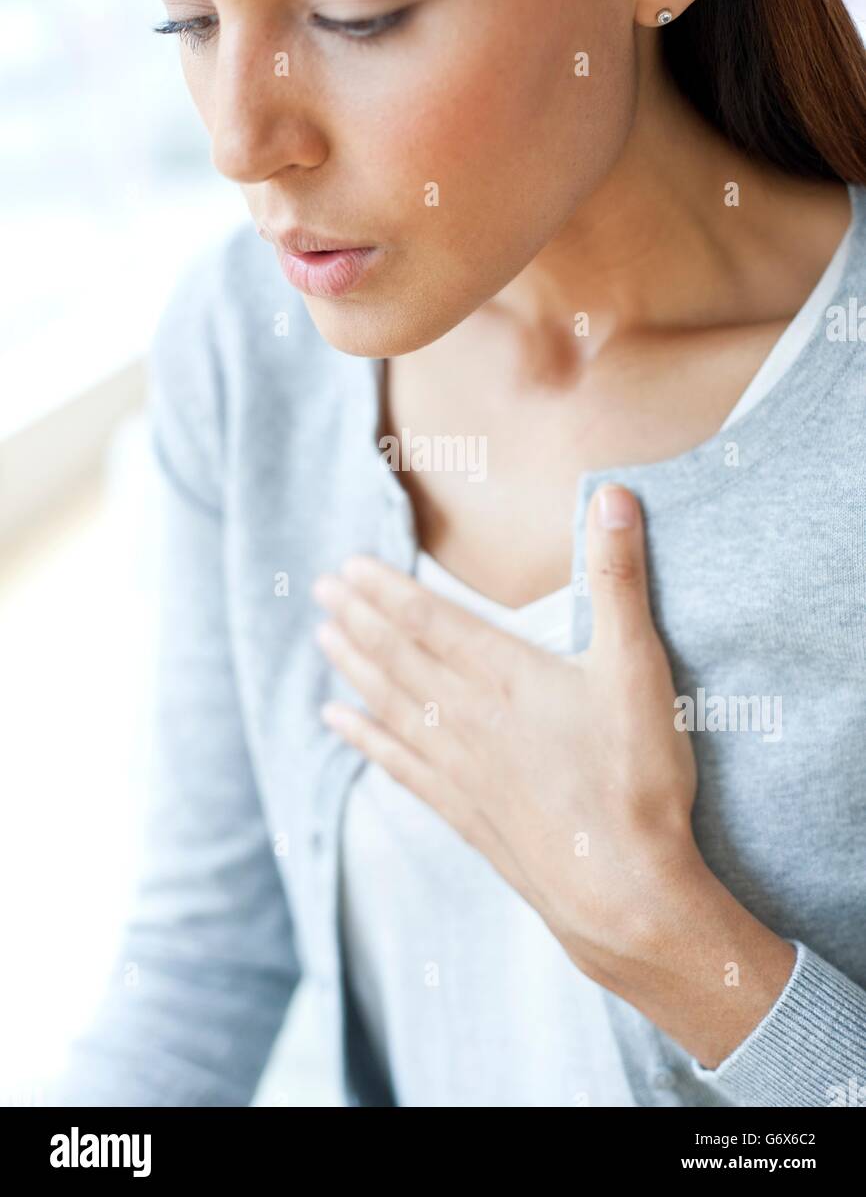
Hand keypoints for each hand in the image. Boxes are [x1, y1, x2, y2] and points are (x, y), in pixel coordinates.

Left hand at [312, 484, 701, 983]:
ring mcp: (459, 767)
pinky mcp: (462, 810)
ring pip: (391, 704)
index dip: (386, 589)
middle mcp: (467, 716)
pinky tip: (336, 722)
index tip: (348, 567)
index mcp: (505, 675)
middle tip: (320, 590)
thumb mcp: (638, 666)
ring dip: (354, 667)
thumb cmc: (635, 777)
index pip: (429, 619)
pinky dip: (364, 737)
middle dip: (358, 618)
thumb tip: (611, 494)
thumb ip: (619, 577)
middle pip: (398, 656)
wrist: (621, 890)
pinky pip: (397, 764)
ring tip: (322, 638)